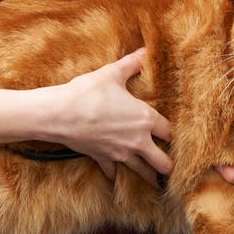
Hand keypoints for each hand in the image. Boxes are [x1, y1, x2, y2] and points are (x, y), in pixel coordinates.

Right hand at [57, 48, 172, 187]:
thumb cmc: (88, 93)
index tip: (174, 136)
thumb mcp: (112, 74)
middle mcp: (137, 141)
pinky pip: (112, 171)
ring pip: (141, 172)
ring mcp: (119, 153)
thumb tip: (146, 50)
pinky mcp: (102, 158)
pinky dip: (114, 172)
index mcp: (144, 119)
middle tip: (171, 167)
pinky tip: (115, 174)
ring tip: (156, 182)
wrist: (59, 114)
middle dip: (168, 165)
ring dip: (149, 176)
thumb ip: (132, 63)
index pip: (169, 132)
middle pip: (162, 161)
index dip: (173, 134)